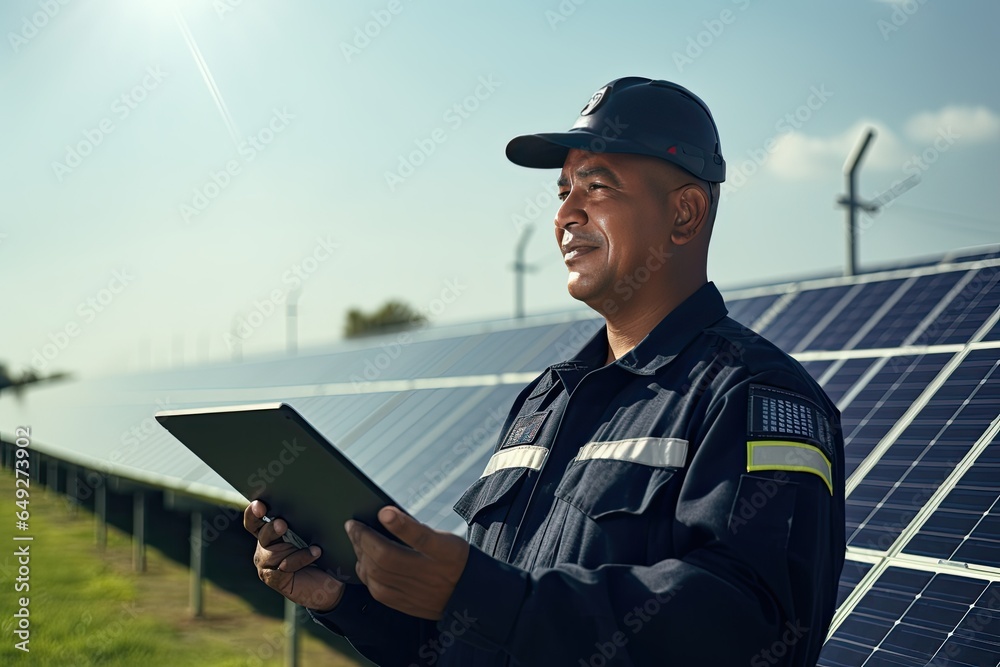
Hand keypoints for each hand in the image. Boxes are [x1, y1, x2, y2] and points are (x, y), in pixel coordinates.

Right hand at [243, 500, 344, 611]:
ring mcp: (268, 564)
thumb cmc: (321, 551)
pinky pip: (284, 567)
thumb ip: (305, 519)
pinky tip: (316, 552)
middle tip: (281, 523)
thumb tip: (312, 497)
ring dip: (287, 545)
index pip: (255, 519)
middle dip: (269, 527)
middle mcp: (266, 546)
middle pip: (260, 532)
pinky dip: (300, 558)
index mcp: (270, 531)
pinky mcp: (275, 579)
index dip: (254, 512)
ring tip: (305, 540)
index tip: (259, 504)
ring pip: (270, 552)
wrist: (331, 581)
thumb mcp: (313, 532)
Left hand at [346, 506, 468, 619]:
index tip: (383, 511)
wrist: (468, 595)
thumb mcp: (445, 538)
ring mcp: (416, 592)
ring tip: (356, 542)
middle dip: (364, 539)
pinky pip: (379, 591)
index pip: (420, 536)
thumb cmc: (454, 560)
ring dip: (361, 556)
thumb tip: (388, 515)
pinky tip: (362, 564)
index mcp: (443, 553)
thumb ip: (418, 530)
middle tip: (352, 526)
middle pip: (388, 557)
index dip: (401, 524)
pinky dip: (366, 576)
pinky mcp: (407, 605)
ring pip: (378, 575)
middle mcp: (429, 574)